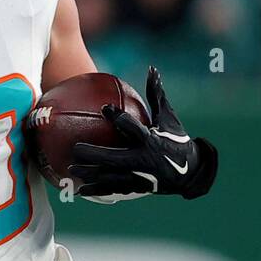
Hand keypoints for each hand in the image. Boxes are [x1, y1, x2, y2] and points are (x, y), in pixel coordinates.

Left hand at [70, 67, 217, 199]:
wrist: (190, 172)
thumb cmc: (176, 140)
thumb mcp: (168, 118)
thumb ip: (156, 95)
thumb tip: (151, 69)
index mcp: (150, 139)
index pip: (132, 127)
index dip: (118, 117)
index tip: (104, 108)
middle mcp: (142, 159)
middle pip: (114, 157)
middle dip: (94, 154)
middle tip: (75, 149)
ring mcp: (138, 175)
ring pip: (110, 177)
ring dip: (90, 174)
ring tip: (71, 170)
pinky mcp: (135, 187)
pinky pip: (112, 190)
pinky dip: (96, 191)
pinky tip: (79, 191)